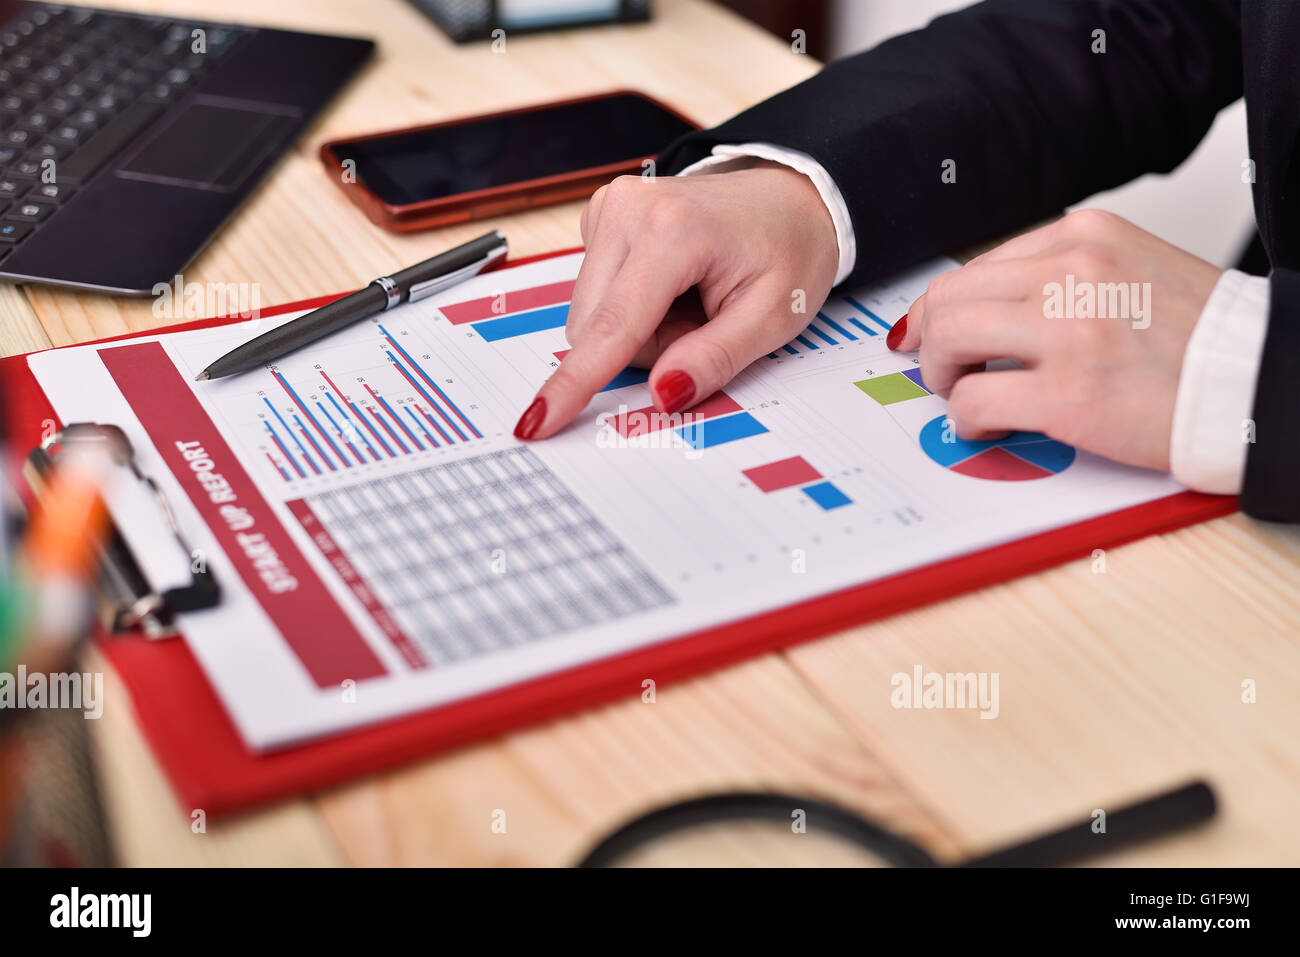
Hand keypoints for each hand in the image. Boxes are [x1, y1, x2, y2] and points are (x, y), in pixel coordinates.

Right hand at [513, 160, 838, 438]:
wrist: (791, 196)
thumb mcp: (773, 318)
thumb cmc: (787, 251)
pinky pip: (595, 294)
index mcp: (673, 230)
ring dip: (638, 330)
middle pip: (595, 328)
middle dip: (645, 349)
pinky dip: (631, 306)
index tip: (537, 421)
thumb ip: (714, 359)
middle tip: (701, 324)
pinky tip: (672, 284)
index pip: (612, 327)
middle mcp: (628, 208)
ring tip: (690, 301)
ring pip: (591, 316)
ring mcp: (609, 207)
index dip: (576, 382)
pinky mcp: (601, 215)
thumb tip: (661, 394)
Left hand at [890, 209, 1222, 471]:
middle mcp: (1074, 271)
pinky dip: (967, 418)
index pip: (978, 265)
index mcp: (1085, 235)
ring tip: (967, 394)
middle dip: (933, 342)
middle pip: (950, 298)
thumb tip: (984, 304)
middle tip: (947, 371)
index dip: (941, 308)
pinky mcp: (1069, 394)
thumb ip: (1062, 276)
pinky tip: (990, 426)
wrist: (1260, 378)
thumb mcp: (1131, 268)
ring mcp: (1070, 330)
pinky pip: (974, 399)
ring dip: (943, 376)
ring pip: (949, 339)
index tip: (927, 332)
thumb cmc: (1198, 337)